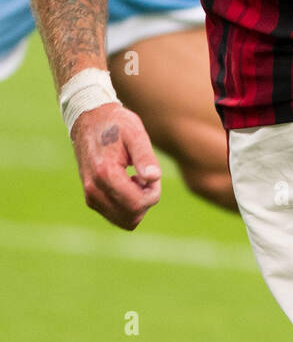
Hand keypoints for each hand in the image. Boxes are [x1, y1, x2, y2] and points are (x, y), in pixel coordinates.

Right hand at [70, 102, 161, 229]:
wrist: (89, 120)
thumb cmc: (116, 124)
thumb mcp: (135, 133)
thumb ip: (145, 157)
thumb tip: (154, 178)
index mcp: (105, 173)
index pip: (137, 203)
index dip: (153, 193)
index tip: (152, 174)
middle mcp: (94, 189)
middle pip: (132, 217)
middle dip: (146, 200)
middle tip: (145, 176)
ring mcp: (90, 196)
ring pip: (125, 221)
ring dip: (137, 204)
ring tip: (135, 179)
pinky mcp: (91, 199)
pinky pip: (116, 216)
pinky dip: (128, 205)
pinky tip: (127, 183)